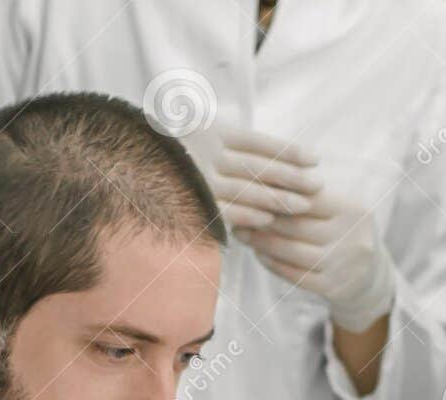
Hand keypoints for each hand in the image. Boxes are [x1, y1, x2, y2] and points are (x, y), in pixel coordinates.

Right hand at [182, 124, 323, 231]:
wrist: (128, 167)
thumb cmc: (177, 152)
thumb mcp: (202, 133)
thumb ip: (233, 142)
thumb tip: (279, 155)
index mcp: (213, 132)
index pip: (260, 141)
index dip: (289, 150)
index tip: (315, 158)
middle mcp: (208, 153)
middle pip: (259, 166)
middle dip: (292, 177)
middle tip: (318, 185)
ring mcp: (199, 179)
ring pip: (247, 190)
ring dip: (278, 199)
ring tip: (302, 206)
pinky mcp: (193, 203)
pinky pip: (227, 210)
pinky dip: (250, 216)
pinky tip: (269, 220)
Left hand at [236, 191, 395, 332]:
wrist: (370, 278)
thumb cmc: (343, 233)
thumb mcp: (338, 211)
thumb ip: (309, 197)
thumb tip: (262, 181)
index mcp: (354, 211)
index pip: (310, 198)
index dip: (278, 194)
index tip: (251, 188)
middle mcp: (353, 238)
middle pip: (298, 226)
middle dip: (264, 219)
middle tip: (238, 213)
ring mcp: (345, 266)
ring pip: (293, 252)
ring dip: (263, 243)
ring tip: (243, 234)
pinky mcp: (334, 288)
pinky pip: (295, 275)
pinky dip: (273, 264)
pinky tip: (259, 254)